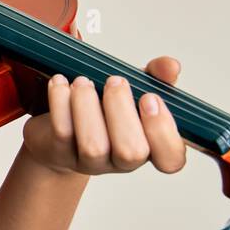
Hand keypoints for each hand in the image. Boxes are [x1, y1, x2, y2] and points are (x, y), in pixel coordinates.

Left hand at [21, 56, 186, 176]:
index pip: (171, 160)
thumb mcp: (135, 89)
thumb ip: (157, 77)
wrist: (58, 129)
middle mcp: (121, 161)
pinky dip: (61, 102)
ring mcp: (90, 163)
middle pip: (131, 152)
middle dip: (122, 110)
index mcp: (149, 147)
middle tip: (114, 81)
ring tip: (83, 81)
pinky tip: (60, 83)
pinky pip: (62, 132)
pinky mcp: (60, 154)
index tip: (149, 98)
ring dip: (88, 105)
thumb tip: (170, 66)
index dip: (163, 131)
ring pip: (93, 146)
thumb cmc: (104, 108)